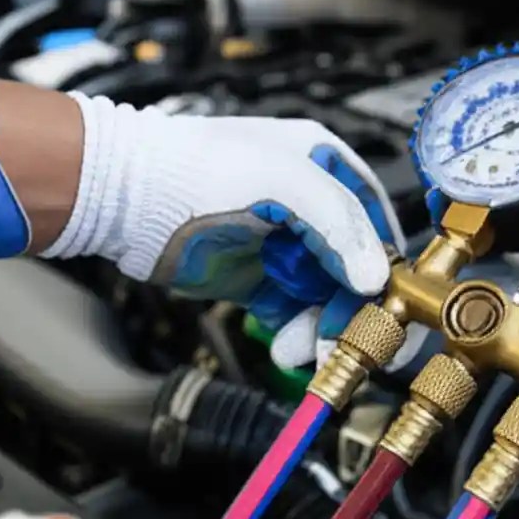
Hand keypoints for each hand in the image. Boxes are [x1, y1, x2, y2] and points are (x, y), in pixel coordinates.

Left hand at [42, 95, 422, 369]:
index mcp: (328, 167)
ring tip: (308, 352)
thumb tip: (376, 278)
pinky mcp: (258, 281)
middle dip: (359, 311)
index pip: (378, 226)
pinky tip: (290, 349)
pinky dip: (301, 337)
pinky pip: (296, 317)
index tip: (399, 310)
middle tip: (361, 347)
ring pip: (329, 300)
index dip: (392, 269)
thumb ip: (338, 223)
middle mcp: (313, 208)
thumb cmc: (192, 167)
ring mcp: (285, 246)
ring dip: (327, 331)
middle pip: (359, 270)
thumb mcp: (281, 179)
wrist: (119, 195)